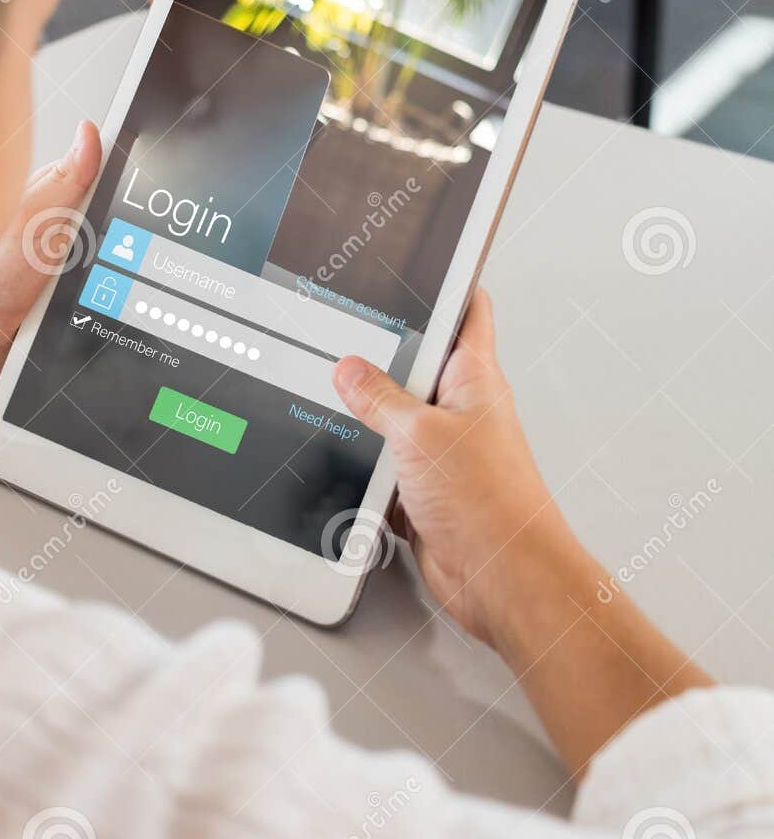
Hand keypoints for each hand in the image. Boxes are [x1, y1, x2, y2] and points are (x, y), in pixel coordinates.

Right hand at [332, 292, 572, 647]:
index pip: (467, 310)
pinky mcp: (426, 489)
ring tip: (336, 404)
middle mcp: (463, 409)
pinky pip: (386, 464)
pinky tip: (345, 460)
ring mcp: (444, 450)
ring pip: (395, 417)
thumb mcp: (419, 433)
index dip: (446, 281)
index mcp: (475, 377)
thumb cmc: (490, 504)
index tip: (420, 258)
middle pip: (417, 363)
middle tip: (346, 334)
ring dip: (368, 418)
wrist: (503, 579)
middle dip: (381, 353)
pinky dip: (365, 464)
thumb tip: (350, 369)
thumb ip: (379, 397)